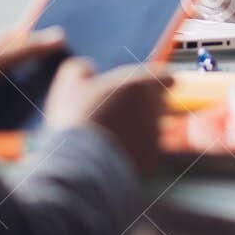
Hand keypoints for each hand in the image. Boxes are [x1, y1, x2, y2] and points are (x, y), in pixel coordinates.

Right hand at [44, 62, 172, 177]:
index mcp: (140, 85)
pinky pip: (147, 151)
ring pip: (155, 127)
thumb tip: (86, 68)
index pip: (165, 76)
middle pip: (159, 102)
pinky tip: (113, 154)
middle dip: (145, 105)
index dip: (156, 80)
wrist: (83, 167)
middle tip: (120, 112)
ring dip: (140, 129)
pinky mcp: (152, 160)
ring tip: (112, 136)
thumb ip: (80, 69)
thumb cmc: (77, 120)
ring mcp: (156, 136)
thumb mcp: (69, 85)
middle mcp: (154, 108)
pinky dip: (135, 151)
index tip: (144, 86)